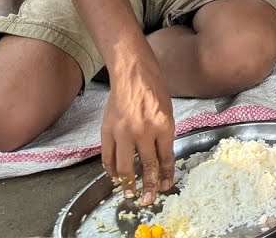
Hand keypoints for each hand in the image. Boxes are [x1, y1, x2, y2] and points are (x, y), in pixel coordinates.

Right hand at [101, 58, 174, 204]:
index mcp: (163, 127)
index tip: (166, 186)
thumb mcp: (167, 114)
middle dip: (149, 186)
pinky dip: (111, 169)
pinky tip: (115, 176)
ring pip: (124, 166)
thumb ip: (164, 136)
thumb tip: (160, 160)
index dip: (166, 175)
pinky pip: (108, 156)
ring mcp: (124, 132)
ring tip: (130, 193)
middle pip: (146, 166)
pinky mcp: (108, 131)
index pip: (165, 158)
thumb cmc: (154, 91)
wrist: (133, 74)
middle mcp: (144, 132)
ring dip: (128, 183)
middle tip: (149, 199)